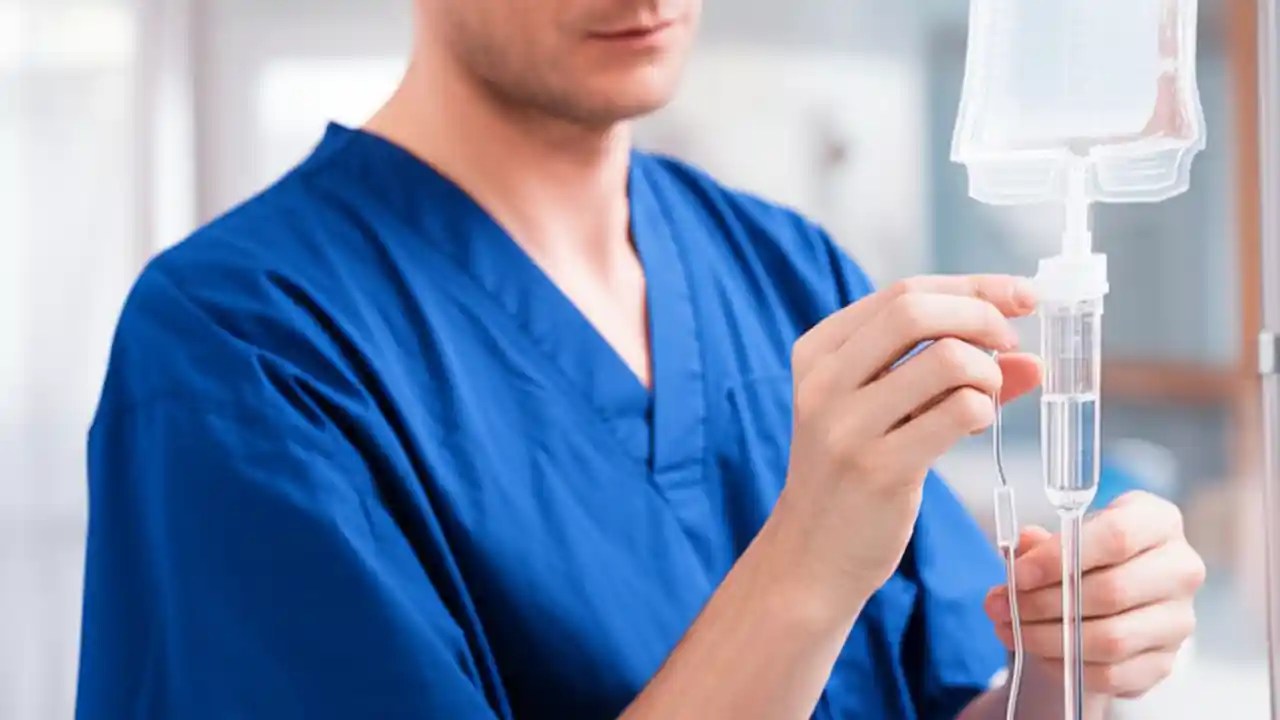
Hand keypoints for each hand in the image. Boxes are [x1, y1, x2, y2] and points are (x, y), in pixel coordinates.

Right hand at [765, 275, 1041, 616]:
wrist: (811, 557)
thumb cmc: (852, 478)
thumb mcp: (884, 412)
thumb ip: (945, 376)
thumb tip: (1029, 356)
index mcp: (817, 352)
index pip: (903, 292)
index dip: (972, 287)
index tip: (1021, 297)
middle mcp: (824, 381)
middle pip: (916, 310)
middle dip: (982, 316)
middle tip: (1009, 344)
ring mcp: (846, 425)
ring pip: (947, 359)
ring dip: (988, 373)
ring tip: (986, 398)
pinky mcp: (878, 468)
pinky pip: (958, 412)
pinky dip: (984, 411)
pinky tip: (974, 428)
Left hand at [984, 492, 1206, 698]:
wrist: (1105, 600)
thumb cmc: (1084, 559)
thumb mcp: (1062, 538)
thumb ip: (1040, 544)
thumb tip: (1021, 550)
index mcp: (1157, 522)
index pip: (1117, 535)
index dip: (1060, 557)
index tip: (1018, 574)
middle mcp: (1179, 568)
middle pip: (1112, 591)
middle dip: (1044, 602)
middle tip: (1002, 606)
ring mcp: (1178, 619)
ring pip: (1111, 638)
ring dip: (1049, 637)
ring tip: (1011, 629)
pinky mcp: (1164, 661)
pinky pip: (1112, 673)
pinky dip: (1067, 665)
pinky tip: (1039, 652)